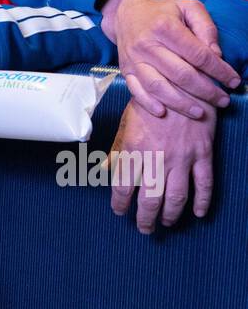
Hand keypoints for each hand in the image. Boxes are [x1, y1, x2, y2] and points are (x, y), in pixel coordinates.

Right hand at [101, 0, 238, 117]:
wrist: (126, 13)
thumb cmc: (163, 12)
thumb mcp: (188, 7)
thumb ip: (206, 27)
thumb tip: (216, 54)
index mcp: (165, 27)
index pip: (198, 54)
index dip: (219, 70)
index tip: (234, 81)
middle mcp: (147, 44)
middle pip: (181, 75)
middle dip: (206, 91)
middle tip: (223, 100)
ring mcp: (134, 59)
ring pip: (159, 87)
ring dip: (181, 104)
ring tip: (200, 113)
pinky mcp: (126, 70)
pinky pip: (136, 91)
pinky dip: (149, 104)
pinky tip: (164, 112)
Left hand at [108, 98, 216, 233]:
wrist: (182, 80)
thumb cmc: (151, 99)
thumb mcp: (127, 120)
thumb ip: (118, 148)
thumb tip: (105, 169)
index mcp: (134, 148)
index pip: (122, 186)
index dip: (119, 203)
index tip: (119, 211)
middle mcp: (157, 157)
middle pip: (149, 199)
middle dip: (145, 218)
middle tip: (144, 228)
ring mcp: (182, 157)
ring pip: (176, 197)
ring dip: (170, 215)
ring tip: (166, 223)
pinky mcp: (203, 153)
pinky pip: (204, 184)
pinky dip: (202, 202)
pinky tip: (198, 213)